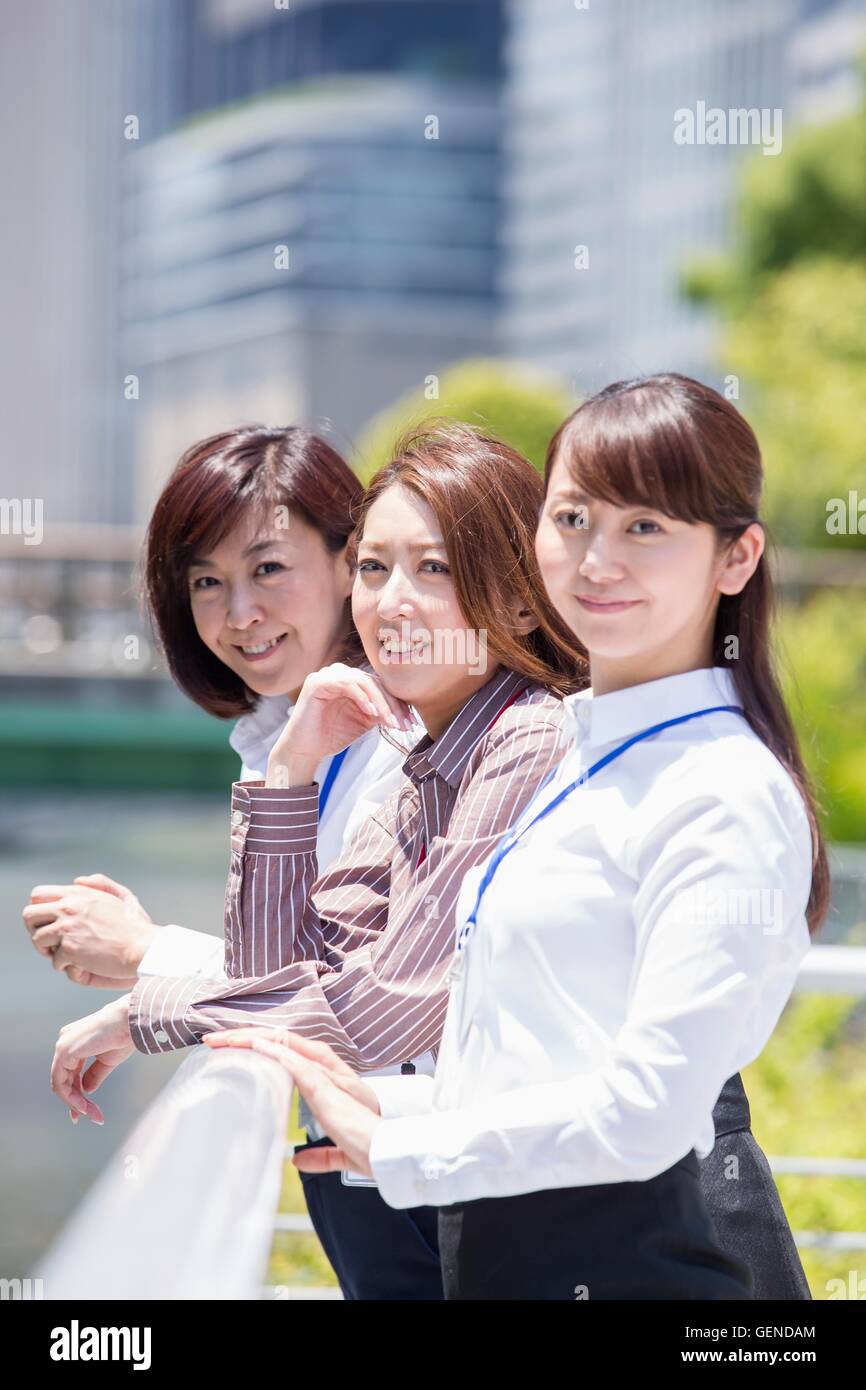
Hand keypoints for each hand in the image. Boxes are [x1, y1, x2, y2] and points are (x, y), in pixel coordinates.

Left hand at [24, 873, 158, 985]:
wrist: (143, 947)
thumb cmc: (135, 925)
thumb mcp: (123, 896)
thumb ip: (101, 883)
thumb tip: (77, 881)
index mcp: (79, 894)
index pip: (38, 894)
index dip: (40, 910)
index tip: (50, 921)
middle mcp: (69, 907)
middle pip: (28, 915)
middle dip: (35, 930)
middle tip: (50, 941)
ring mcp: (68, 928)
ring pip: (37, 940)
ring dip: (48, 951)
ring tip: (64, 955)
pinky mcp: (70, 949)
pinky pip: (55, 960)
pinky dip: (66, 966)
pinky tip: (81, 964)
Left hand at [50, 993, 134, 1124]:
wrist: (130, 1022)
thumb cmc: (123, 1036)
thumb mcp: (107, 1060)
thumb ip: (94, 1074)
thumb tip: (86, 1090)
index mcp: (75, 1041)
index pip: (70, 1072)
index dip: (77, 1093)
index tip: (88, 1112)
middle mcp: (65, 1042)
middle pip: (65, 1079)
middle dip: (77, 1101)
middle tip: (93, 1117)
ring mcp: (62, 1046)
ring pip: (61, 1084)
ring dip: (76, 1102)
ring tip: (92, 1114)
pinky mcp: (64, 1052)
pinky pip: (61, 1083)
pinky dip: (71, 1098)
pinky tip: (84, 1107)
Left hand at [204, 1027, 380, 1177]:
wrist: (389, 1154)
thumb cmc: (371, 1149)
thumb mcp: (339, 1153)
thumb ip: (321, 1154)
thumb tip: (298, 1159)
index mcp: (325, 1084)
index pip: (286, 1056)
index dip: (258, 1050)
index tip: (229, 1054)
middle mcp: (324, 1072)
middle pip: (278, 1043)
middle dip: (244, 1038)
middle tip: (213, 1041)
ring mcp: (324, 1075)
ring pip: (281, 1044)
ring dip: (249, 1039)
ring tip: (221, 1039)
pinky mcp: (323, 1085)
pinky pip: (293, 1059)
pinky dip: (271, 1050)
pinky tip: (252, 1045)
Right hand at [266, 663, 414, 787]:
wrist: (304, 750)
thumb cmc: (332, 736)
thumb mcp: (363, 722)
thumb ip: (381, 712)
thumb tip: (406, 712)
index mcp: (351, 680)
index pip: (381, 686)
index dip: (398, 703)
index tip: (410, 723)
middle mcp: (340, 673)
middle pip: (375, 683)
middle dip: (393, 705)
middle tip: (404, 724)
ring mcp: (327, 675)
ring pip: (364, 681)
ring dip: (381, 702)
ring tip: (390, 721)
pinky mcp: (317, 682)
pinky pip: (346, 683)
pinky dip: (362, 697)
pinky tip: (371, 712)